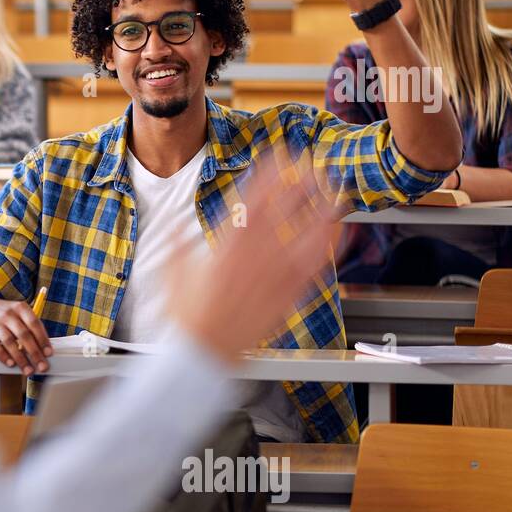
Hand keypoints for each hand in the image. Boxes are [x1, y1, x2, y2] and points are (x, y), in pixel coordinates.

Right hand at [0, 297, 53, 374]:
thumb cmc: (3, 314)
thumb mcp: (17, 312)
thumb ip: (30, 326)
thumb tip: (44, 348)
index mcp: (20, 308)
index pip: (34, 324)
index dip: (43, 340)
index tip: (49, 353)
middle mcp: (8, 314)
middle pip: (24, 335)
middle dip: (35, 353)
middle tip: (42, 366)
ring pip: (10, 342)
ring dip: (21, 359)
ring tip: (28, 370)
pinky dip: (4, 357)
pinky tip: (11, 364)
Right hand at [165, 160, 335, 363]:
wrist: (206, 354)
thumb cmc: (189, 318)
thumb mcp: (172, 274)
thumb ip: (176, 244)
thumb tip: (174, 222)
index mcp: (226, 248)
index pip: (252, 202)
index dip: (267, 176)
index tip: (277, 157)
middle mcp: (255, 258)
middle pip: (284, 212)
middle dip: (299, 185)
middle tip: (313, 164)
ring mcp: (274, 277)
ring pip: (305, 236)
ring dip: (322, 211)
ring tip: (335, 191)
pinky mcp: (287, 296)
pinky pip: (314, 267)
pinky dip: (328, 247)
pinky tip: (339, 233)